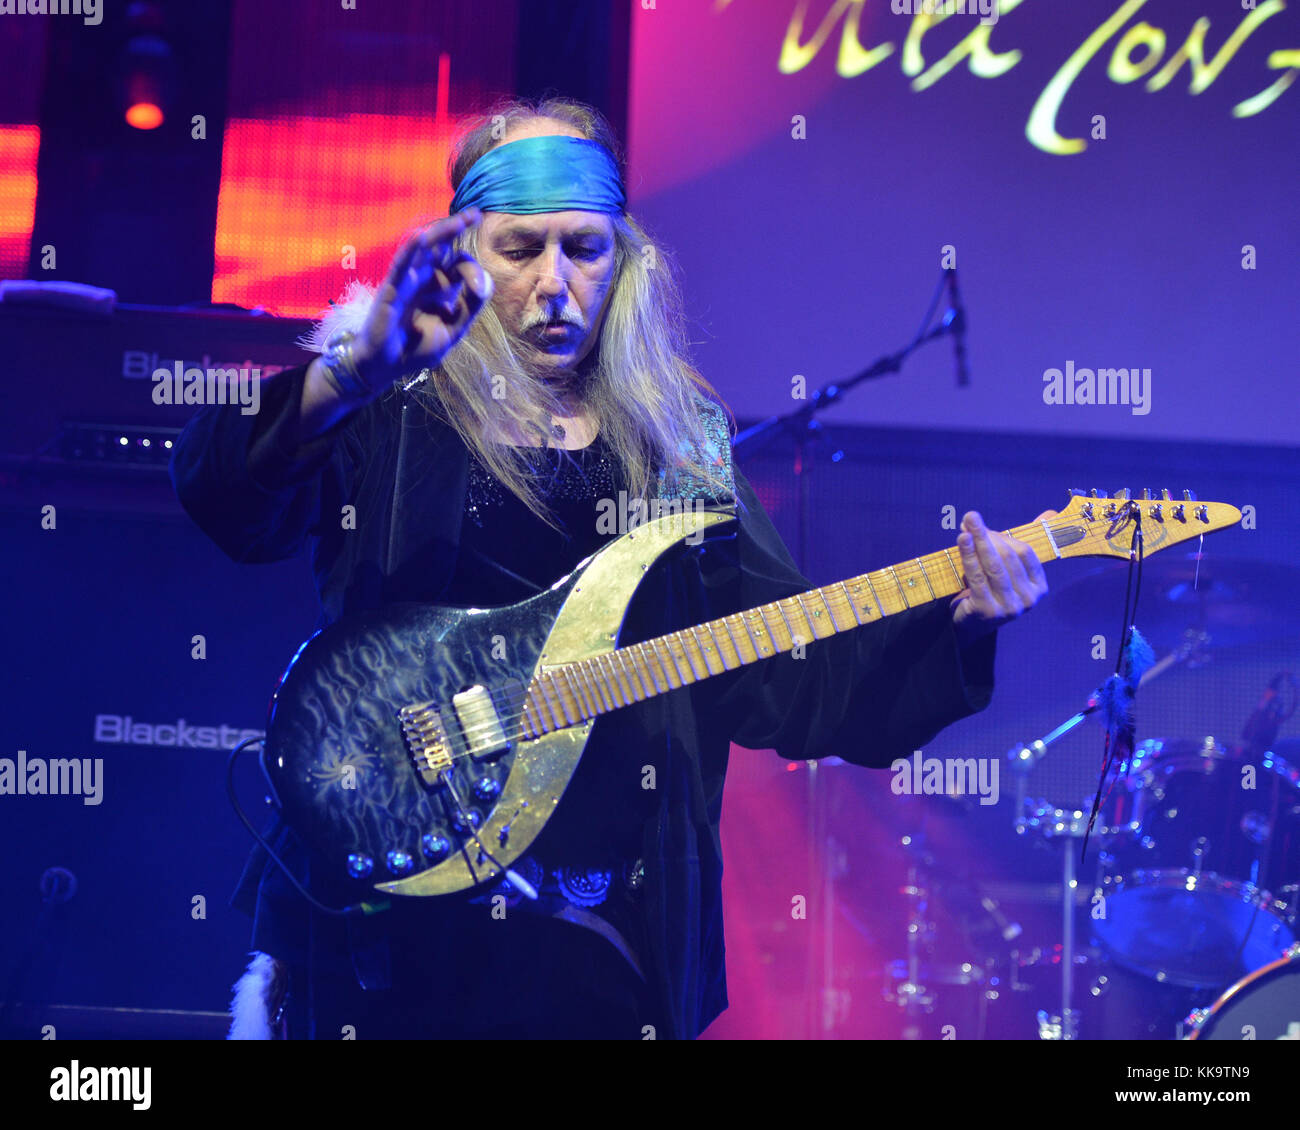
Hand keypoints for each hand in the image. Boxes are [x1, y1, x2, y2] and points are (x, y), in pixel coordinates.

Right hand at [353, 208, 494, 389]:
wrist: (386, 367)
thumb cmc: (415, 349)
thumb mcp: (453, 329)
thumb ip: (470, 307)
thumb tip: (483, 282)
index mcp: (438, 287)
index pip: (457, 264)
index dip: (472, 270)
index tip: (478, 289)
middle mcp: (422, 279)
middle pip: (440, 247)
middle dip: (456, 229)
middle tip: (475, 214)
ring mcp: (405, 281)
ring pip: (422, 247)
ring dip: (440, 231)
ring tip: (461, 219)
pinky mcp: (391, 289)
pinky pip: (401, 264)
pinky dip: (412, 249)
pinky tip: (423, 237)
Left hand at [950, 510, 1050, 645]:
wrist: (970, 625)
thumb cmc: (991, 592)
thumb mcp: (1009, 571)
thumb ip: (1024, 545)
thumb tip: (1050, 513)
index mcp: (1039, 587)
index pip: (1025, 553)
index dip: (1004, 536)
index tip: (983, 525)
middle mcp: (1028, 599)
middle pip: (1008, 558)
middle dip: (987, 535)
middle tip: (971, 517)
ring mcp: (1009, 608)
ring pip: (993, 567)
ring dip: (978, 542)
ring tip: (965, 525)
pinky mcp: (988, 611)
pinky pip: (977, 577)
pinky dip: (969, 556)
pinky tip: (962, 541)